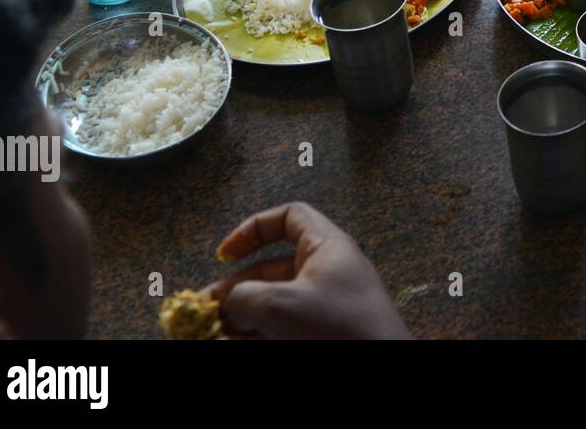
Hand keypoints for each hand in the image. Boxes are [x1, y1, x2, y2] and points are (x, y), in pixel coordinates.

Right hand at [207, 203, 409, 338]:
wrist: (381, 368)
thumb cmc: (341, 327)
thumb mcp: (282, 305)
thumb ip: (244, 297)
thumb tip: (226, 304)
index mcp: (326, 246)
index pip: (289, 217)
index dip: (253, 229)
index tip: (224, 254)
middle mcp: (326, 271)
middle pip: (271, 268)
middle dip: (235, 287)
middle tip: (204, 309)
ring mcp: (326, 304)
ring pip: (274, 303)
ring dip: (241, 315)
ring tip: (214, 331)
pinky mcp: (324, 333)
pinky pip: (284, 327)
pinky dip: (258, 333)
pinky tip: (236, 342)